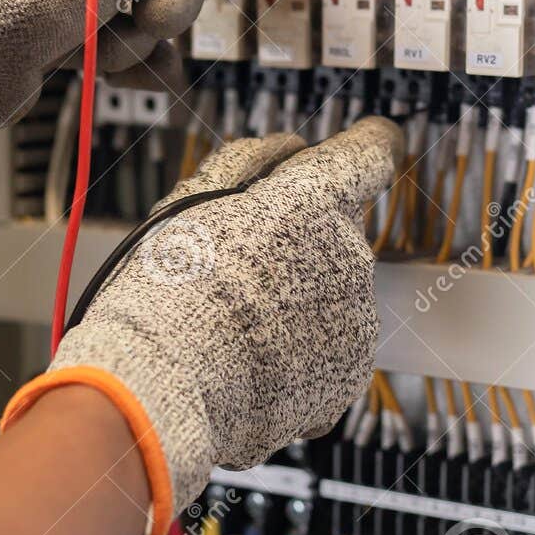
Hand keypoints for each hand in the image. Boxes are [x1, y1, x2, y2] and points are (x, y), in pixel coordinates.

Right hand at [0, 117, 402, 534]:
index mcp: (317, 199)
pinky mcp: (349, 375)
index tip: (365, 148)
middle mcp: (350, 254)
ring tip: (237, 327)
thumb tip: (291, 149)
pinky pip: (331, 350)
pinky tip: (253, 362)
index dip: (367, 146)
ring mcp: (356, 320)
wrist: (162, 388)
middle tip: (240, 270)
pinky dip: (300, 355)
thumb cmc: (167, 289)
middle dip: (302, 244)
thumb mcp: (195, 197)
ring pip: (334, 294)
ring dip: (299, 302)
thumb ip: (254, 160)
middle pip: (339, 233)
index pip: (372, 151)